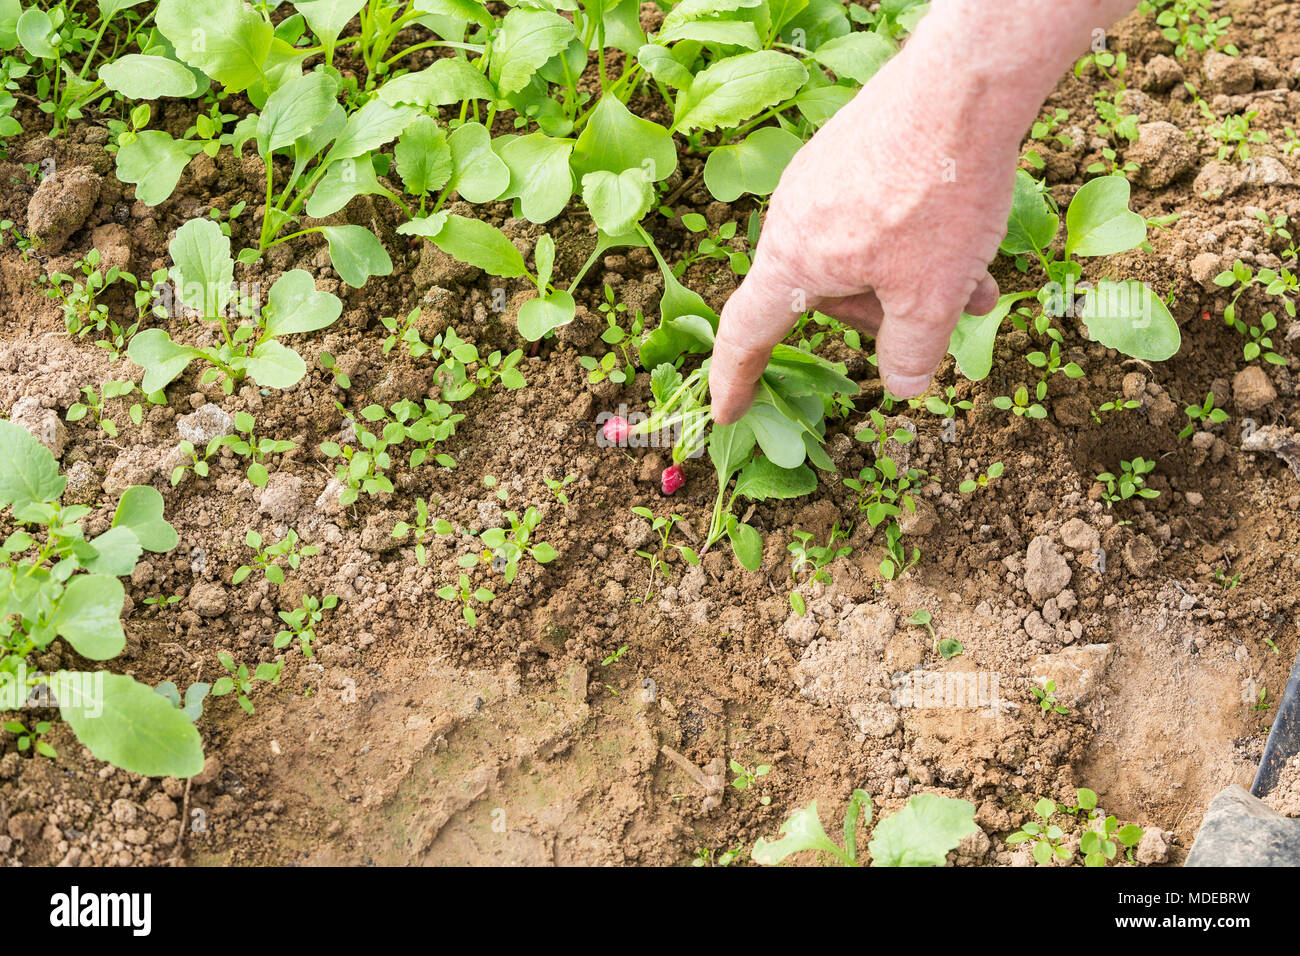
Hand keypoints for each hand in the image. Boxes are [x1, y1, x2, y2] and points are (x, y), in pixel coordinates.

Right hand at [709, 51, 1022, 423]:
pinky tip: (966, 240)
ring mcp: (818, 181)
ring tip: (975, 281)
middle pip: (822, 299)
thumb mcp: (932, 295)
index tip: (728, 413)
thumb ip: (911, 353)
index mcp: (791, 261)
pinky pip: (869, 219)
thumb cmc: (937, 193)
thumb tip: (901, 386)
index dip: (735, 381)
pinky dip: (912, 244)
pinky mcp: (849, 154)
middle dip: (884, 320)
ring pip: (857, 259)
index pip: (746, 335)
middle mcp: (791, 219)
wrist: (965, 85)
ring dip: (911, 281)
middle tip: (947, 323)